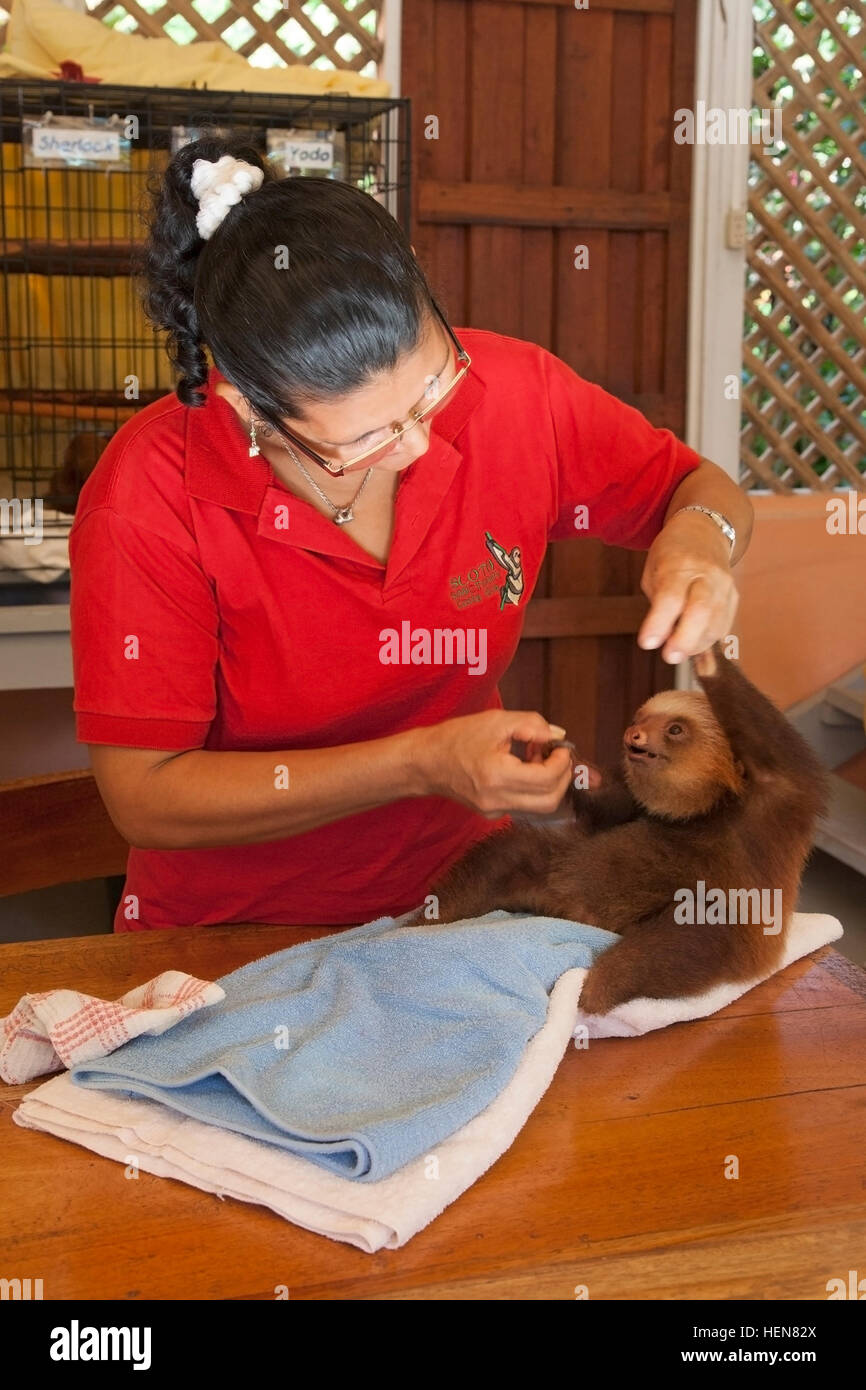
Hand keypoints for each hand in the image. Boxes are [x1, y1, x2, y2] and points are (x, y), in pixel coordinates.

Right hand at [412, 709, 582, 817]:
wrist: (426, 762)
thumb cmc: (456, 738)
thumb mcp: (496, 721)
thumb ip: (531, 724)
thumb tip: (558, 735)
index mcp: (497, 775)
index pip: (547, 779)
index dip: (562, 762)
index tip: (560, 746)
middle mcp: (497, 800)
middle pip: (550, 801)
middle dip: (562, 777)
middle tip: (557, 755)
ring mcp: (494, 811)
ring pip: (540, 807)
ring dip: (549, 783)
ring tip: (536, 758)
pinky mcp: (492, 814)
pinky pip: (525, 805)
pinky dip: (533, 788)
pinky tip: (522, 767)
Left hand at [637, 512, 737, 662]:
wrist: (706, 531)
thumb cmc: (671, 555)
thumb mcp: (653, 571)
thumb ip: (657, 604)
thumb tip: (662, 640)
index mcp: (679, 564)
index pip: (670, 597)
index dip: (659, 623)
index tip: (647, 643)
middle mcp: (706, 574)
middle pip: (701, 610)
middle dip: (685, 639)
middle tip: (670, 657)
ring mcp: (724, 585)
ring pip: (716, 623)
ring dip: (695, 644)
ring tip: (678, 650)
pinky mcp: (734, 596)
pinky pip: (724, 625)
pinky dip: (707, 639)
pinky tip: (694, 642)